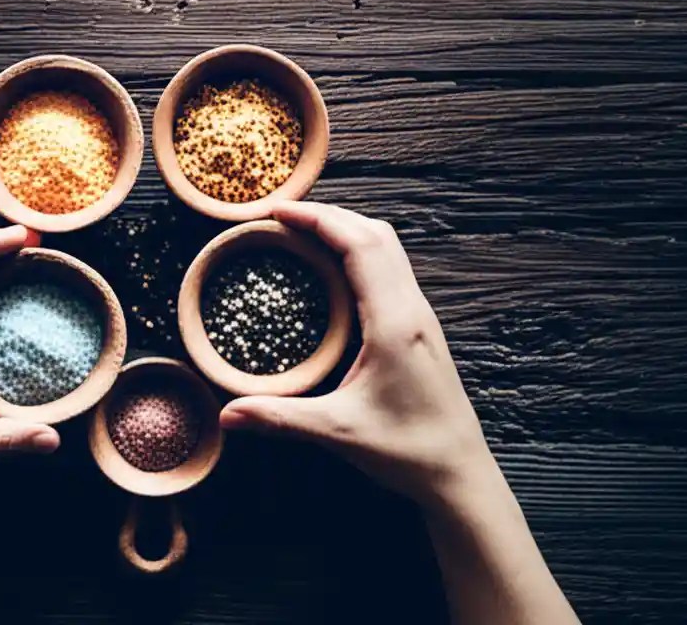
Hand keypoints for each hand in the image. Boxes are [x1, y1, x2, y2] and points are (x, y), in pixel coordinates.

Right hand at [220, 202, 491, 505]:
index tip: (277, 212)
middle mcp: (412, 309)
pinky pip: (390, 270)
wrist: (459, 474)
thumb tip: (226, 415)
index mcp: (394, 321)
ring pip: (388, 249)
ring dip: (347, 230)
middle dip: (329, 216)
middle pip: (376, 234)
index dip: (319, 219)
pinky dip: (359, 253)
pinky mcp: (420, 330)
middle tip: (282, 218)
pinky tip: (333, 273)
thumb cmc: (407, 450)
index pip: (359, 245)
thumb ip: (280, 419)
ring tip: (303, 234)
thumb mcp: (338, 432)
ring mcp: (420, 317)